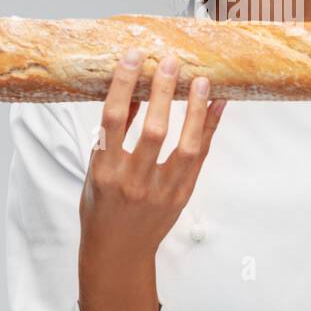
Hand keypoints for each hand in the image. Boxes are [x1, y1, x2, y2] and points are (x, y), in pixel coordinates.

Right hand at [79, 48, 226, 277]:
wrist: (118, 252)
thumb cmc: (101, 208)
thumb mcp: (94, 170)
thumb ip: (111, 135)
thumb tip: (130, 91)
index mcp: (105, 172)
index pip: (113, 120)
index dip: (123, 85)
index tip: (132, 57)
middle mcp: (133, 182)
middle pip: (153, 130)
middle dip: (162, 92)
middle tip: (170, 62)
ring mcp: (161, 190)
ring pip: (184, 145)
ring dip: (193, 109)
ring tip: (200, 80)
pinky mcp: (182, 195)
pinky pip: (200, 157)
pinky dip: (209, 128)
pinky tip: (216, 104)